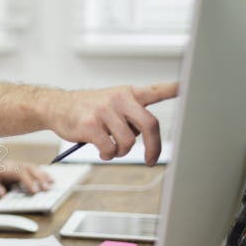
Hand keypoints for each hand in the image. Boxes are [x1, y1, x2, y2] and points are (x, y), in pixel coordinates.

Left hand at [0, 159, 52, 197]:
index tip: (35, 191)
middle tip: (47, 189)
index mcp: (6, 169)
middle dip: (40, 178)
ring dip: (44, 175)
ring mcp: (19, 164)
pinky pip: (34, 169)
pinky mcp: (21, 167)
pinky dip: (42, 173)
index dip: (28, 182)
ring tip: (52, 183)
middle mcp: (14, 165)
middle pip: (30, 169)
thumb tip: (2, 193)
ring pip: (34, 168)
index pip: (20, 173)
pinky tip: (49, 179)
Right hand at [50, 82, 177, 165]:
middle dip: (153, 147)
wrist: (55, 106)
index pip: (157, 90)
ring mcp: (104, 111)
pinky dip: (107, 154)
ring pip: (128, 142)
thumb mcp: (110, 101)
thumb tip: (146, 138)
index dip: (175, 89)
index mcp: (127, 93)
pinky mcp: (91, 125)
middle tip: (150, 159)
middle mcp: (119, 99)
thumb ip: (130, 114)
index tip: (190, 86)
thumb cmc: (85, 108)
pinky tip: (101, 150)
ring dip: (121, 152)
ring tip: (111, 149)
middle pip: (150, 124)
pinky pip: (109, 148)